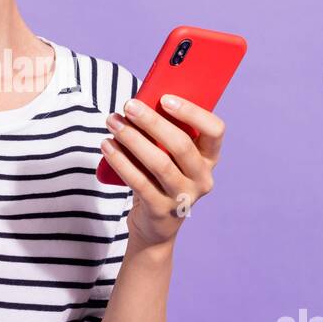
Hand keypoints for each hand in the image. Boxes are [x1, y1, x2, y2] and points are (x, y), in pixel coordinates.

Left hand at [101, 94, 225, 248]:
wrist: (155, 224)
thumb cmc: (161, 177)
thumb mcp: (170, 155)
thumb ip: (165, 132)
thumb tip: (142, 102)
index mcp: (209, 158)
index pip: (215, 130)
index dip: (192, 112)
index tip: (165, 98)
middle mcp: (202, 178)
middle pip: (181, 145)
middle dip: (152, 122)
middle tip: (128, 106)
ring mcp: (183, 197)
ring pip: (159, 163)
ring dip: (132, 139)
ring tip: (113, 122)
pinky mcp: (161, 210)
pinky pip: (139, 182)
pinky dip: (121, 161)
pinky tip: (107, 146)